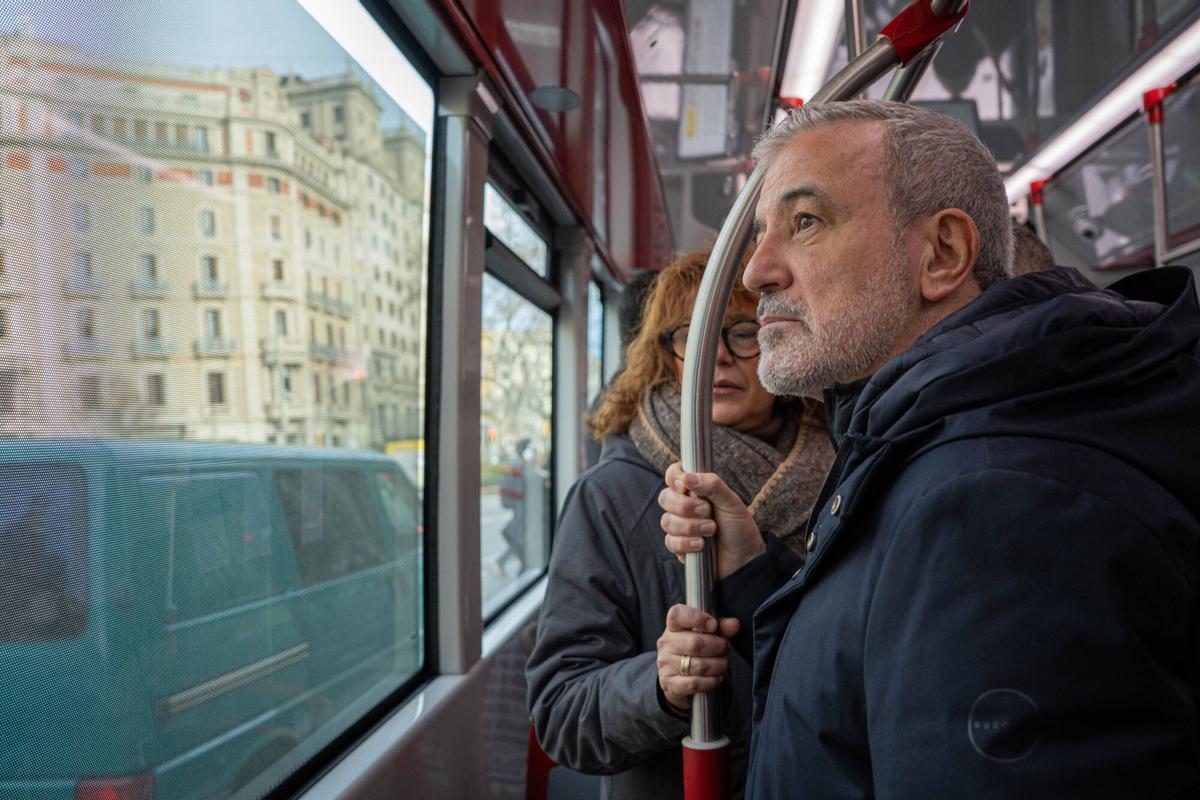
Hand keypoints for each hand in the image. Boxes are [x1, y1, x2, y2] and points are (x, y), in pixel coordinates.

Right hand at [656, 604, 740, 710]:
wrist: (677, 677)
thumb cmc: (694, 650)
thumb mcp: (707, 634)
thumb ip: (721, 627)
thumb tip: (734, 624)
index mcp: (673, 626)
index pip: (678, 615)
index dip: (697, 618)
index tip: (714, 625)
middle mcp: (666, 643)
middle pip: (694, 643)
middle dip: (718, 646)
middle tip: (726, 648)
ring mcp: (666, 664)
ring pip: (697, 665)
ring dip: (718, 665)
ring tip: (724, 663)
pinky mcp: (670, 683)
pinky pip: (694, 683)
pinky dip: (710, 681)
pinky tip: (717, 678)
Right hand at [659, 462, 764, 579]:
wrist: (745, 558)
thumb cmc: (739, 527)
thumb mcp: (732, 502)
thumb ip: (712, 485)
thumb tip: (687, 476)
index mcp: (696, 491)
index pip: (673, 475)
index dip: (674, 477)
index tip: (684, 485)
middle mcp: (684, 507)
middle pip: (665, 498)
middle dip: (685, 506)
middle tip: (707, 511)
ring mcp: (680, 527)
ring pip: (667, 521)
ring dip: (690, 526)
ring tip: (711, 530)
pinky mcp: (679, 547)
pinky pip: (670, 542)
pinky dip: (686, 543)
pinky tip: (701, 545)